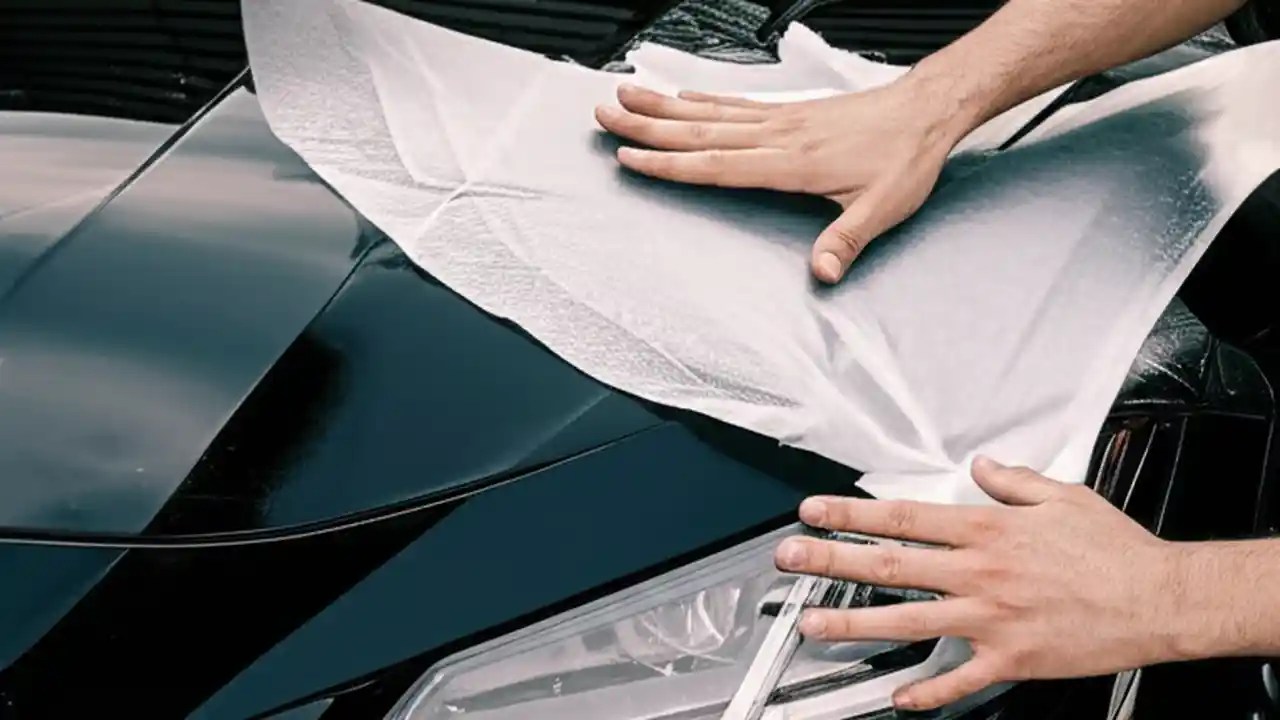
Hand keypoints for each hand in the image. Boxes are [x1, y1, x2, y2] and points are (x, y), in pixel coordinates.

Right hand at [593, 78, 967, 282]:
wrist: (927, 110)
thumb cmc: (905, 158)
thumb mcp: (883, 208)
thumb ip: (847, 240)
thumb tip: (822, 272)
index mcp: (791, 162)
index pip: (716, 165)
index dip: (670, 163)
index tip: (632, 156)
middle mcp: (778, 135)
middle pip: (699, 132)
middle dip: (648, 126)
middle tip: (606, 115)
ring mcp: (781, 120)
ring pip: (709, 113)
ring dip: (664, 106)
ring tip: (626, 96)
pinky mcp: (790, 112)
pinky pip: (734, 104)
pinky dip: (702, 100)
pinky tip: (682, 97)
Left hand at [774, 456, 1189, 710]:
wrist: (1160, 600)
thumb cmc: (1114, 550)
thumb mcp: (1061, 495)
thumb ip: (1012, 480)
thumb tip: (978, 466)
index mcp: (988, 531)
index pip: (904, 518)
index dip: (852, 514)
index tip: (815, 511)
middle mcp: (981, 574)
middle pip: (892, 566)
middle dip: (833, 560)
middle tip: (791, 558)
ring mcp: (992, 620)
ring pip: (909, 622)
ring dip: (856, 623)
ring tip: (814, 623)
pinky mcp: (1012, 659)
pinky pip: (961, 679)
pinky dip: (928, 693)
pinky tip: (898, 699)